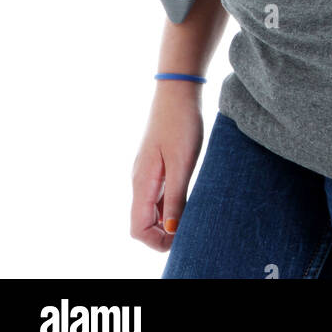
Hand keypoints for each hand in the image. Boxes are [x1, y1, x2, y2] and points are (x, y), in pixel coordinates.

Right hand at [130, 84, 203, 250]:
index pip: (138, 229)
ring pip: (150, 209)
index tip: (181, 237)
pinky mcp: (154, 164)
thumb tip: (171, 229)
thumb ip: (175, 197)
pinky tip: (187, 198)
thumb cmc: (181, 123)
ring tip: (192, 214)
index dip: (157, 241)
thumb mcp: (182, 163)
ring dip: (167, 219)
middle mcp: (139, 180)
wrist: (177, 90)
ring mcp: (146, 172)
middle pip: (142, 223)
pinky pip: (157, 194)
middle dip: (162, 234)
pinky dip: (169, 204)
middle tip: (190, 229)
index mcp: (142, 182)